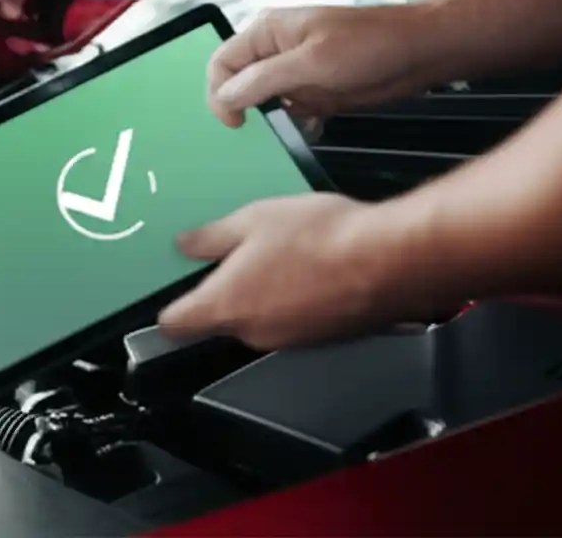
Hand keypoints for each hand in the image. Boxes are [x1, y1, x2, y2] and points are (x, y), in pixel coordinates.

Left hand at [157, 194, 416, 349]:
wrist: (392, 260)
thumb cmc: (321, 237)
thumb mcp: (252, 220)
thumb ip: (211, 237)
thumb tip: (185, 245)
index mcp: (226, 304)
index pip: (174, 325)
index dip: (169, 309)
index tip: (171, 293)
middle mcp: (253, 332)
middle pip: (219, 319)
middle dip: (225, 290)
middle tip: (239, 252)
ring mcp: (289, 340)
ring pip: (258, 318)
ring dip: (263, 293)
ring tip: (284, 253)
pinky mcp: (321, 340)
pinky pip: (293, 321)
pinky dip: (295, 299)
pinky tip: (312, 267)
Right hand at [208, 4, 440, 127]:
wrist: (420, 52)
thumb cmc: (368, 46)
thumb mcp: (311, 62)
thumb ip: (262, 79)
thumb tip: (223, 98)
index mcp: (266, 32)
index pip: (221, 64)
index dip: (220, 94)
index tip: (238, 122)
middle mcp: (274, 51)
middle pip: (237, 85)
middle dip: (246, 109)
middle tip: (264, 128)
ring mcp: (294, 72)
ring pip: (262, 103)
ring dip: (273, 120)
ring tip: (297, 124)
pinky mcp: (313, 91)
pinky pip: (288, 113)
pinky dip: (295, 124)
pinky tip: (314, 125)